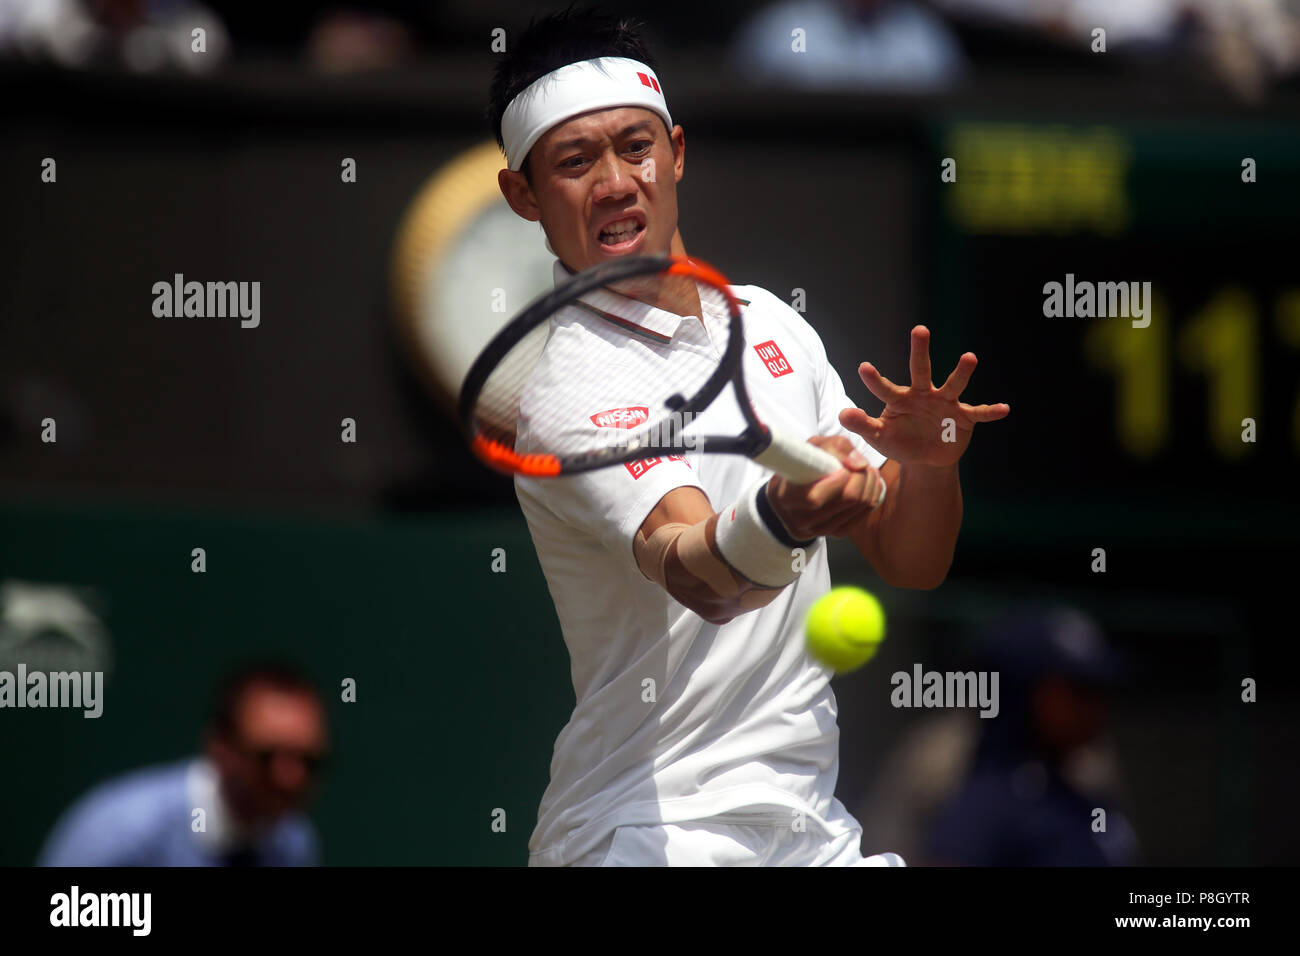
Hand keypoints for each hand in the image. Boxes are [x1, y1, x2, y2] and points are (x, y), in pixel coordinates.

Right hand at [766, 435, 884, 539]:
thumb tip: (859, 464)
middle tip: (864, 464)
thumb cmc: (799, 468)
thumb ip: (834, 447)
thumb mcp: (810, 448)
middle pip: (847, 499)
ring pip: (858, 507)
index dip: (840, 478)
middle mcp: (802, 519)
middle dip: (862, 477)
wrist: (788, 498)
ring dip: (870, 485)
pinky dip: (872, 497)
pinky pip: (862, 515)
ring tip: (868, 471)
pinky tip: (870, 484)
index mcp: (788, 497)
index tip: (845, 465)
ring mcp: (820, 529)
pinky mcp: (835, 533)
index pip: (817, 496)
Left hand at [840, 326, 1008, 467]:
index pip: (885, 388)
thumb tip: (842, 413)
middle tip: (919, 330)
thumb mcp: (880, 437)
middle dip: (920, 350)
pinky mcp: (963, 418)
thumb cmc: (900, 442)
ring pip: (953, 384)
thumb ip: (863, 425)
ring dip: (961, 371)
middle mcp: (924, 395)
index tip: (863, 367)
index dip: (875, 380)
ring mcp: (945, 404)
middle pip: (921, 370)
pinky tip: (1004, 409)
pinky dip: (991, 412)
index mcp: (900, 399)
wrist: (927, 459)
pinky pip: (978, 413)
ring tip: (969, 357)